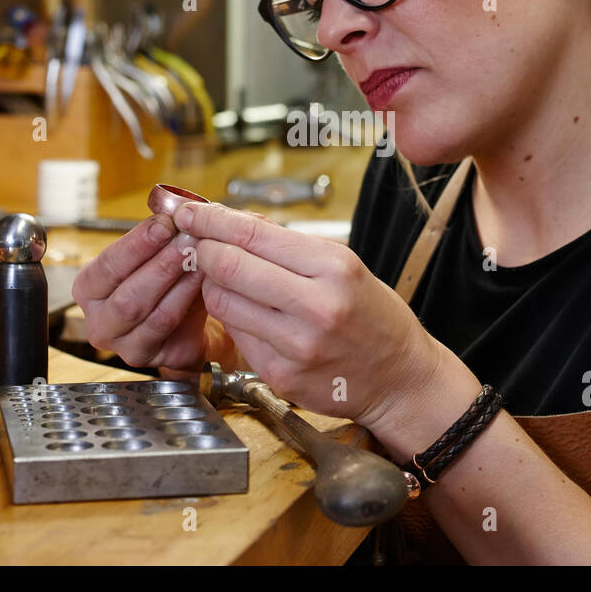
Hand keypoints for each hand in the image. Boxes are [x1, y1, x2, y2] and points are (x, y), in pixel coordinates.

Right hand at [70, 213, 214, 372]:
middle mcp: (100, 321)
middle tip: (186, 240)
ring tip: (198, 257)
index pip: (107, 265)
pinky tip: (203, 282)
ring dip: (176, 282)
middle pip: (126, 295)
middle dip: (159, 264)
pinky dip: (186, 302)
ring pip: (148, 313)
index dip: (136, 243)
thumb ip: (167, 232)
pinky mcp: (150, 358)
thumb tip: (181, 207)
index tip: (164, 223)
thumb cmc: (173, 282)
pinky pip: (167, 329)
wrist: (197, 321)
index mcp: (90, 288)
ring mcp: (123, 344)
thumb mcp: (163, 252)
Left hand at [172, 200, 439, 426]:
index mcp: (334, 268)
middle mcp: (316, 306)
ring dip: (213, 286)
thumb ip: (290, 247)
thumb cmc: (373, 316)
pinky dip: (233, 319)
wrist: (400, 378)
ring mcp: (297, 346)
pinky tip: (248, 313)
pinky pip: (237, 336)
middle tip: (197, 244)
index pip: (252, 235)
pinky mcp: (282, 376)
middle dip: (203, 250)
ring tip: (225, 280)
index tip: (191, 213)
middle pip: (228, 266)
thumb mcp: (345, 265)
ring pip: (223, 303)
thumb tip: (233, 222)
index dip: (211, 220)